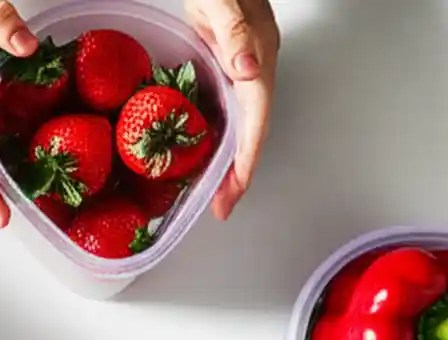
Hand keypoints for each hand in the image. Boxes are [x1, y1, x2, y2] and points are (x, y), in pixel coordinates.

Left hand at [185, 0, 279, 219]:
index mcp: (256, 58)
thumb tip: (246, 69)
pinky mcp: (220, 62)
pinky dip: (209, 132)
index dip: (245, 159)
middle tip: (220, 208)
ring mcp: (237, 66)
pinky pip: (218, 105)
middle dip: (237, 172)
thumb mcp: (223, 0)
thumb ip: (235, 30)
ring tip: (209, 193)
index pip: (255, 120)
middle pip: (249, 129)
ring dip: (223, 157)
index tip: (235, 191)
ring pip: (234, 121)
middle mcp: (251, 68)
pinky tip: (192, 150)